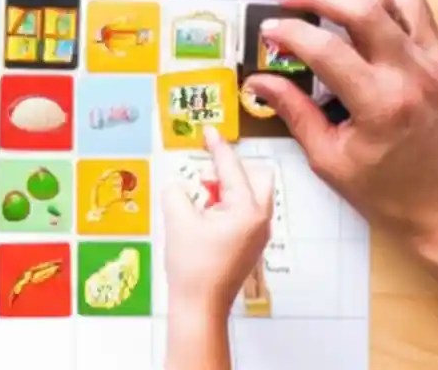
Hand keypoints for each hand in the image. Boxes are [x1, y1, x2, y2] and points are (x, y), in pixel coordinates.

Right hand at [163, 127, 274, 317]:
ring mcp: (259, 233)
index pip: (231, 168)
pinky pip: (246, 212)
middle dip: (232, 169)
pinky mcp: (251, 244)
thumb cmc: (193, 266)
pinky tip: (204, 217)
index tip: (209, 132)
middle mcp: (260, 219)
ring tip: (200, 201)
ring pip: (252, 195)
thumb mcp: (177, 219)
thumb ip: (177, 191)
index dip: (217, 147)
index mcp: (246, 209)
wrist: (200, 306)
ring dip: (228, 189)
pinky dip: (228, 205)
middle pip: (258, 177)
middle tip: (205, 175)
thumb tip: (180, 185)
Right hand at [244, 0, 437, 251]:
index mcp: (379, 105)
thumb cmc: (386, 192)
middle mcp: (411, 75)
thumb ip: (294, 112)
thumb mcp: (328, 159)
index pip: (326, 50)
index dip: (291, 34)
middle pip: (364, 9)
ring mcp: (432, 65)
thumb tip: (259, 82)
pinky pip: (421, 11)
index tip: (269, 31)